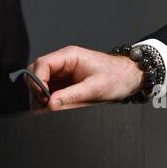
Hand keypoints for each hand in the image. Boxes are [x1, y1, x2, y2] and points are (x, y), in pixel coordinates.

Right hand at [28, 46, 143, 109]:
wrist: (130, 78)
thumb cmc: (116, 77)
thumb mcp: (95, 88)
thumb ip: (71, 96)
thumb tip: (50, 105)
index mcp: (69, 56)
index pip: (41, 64)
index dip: (37, 81)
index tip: (43, 98)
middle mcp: (63, 62)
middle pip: (37, 73)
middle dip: (37, 91)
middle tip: (44, 108)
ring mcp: (63, 72)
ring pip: (41, 83)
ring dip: (42, 98)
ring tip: (50, 111)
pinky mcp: (66, 83)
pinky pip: (51, 91)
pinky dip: (49, 101)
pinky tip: (54, 109)